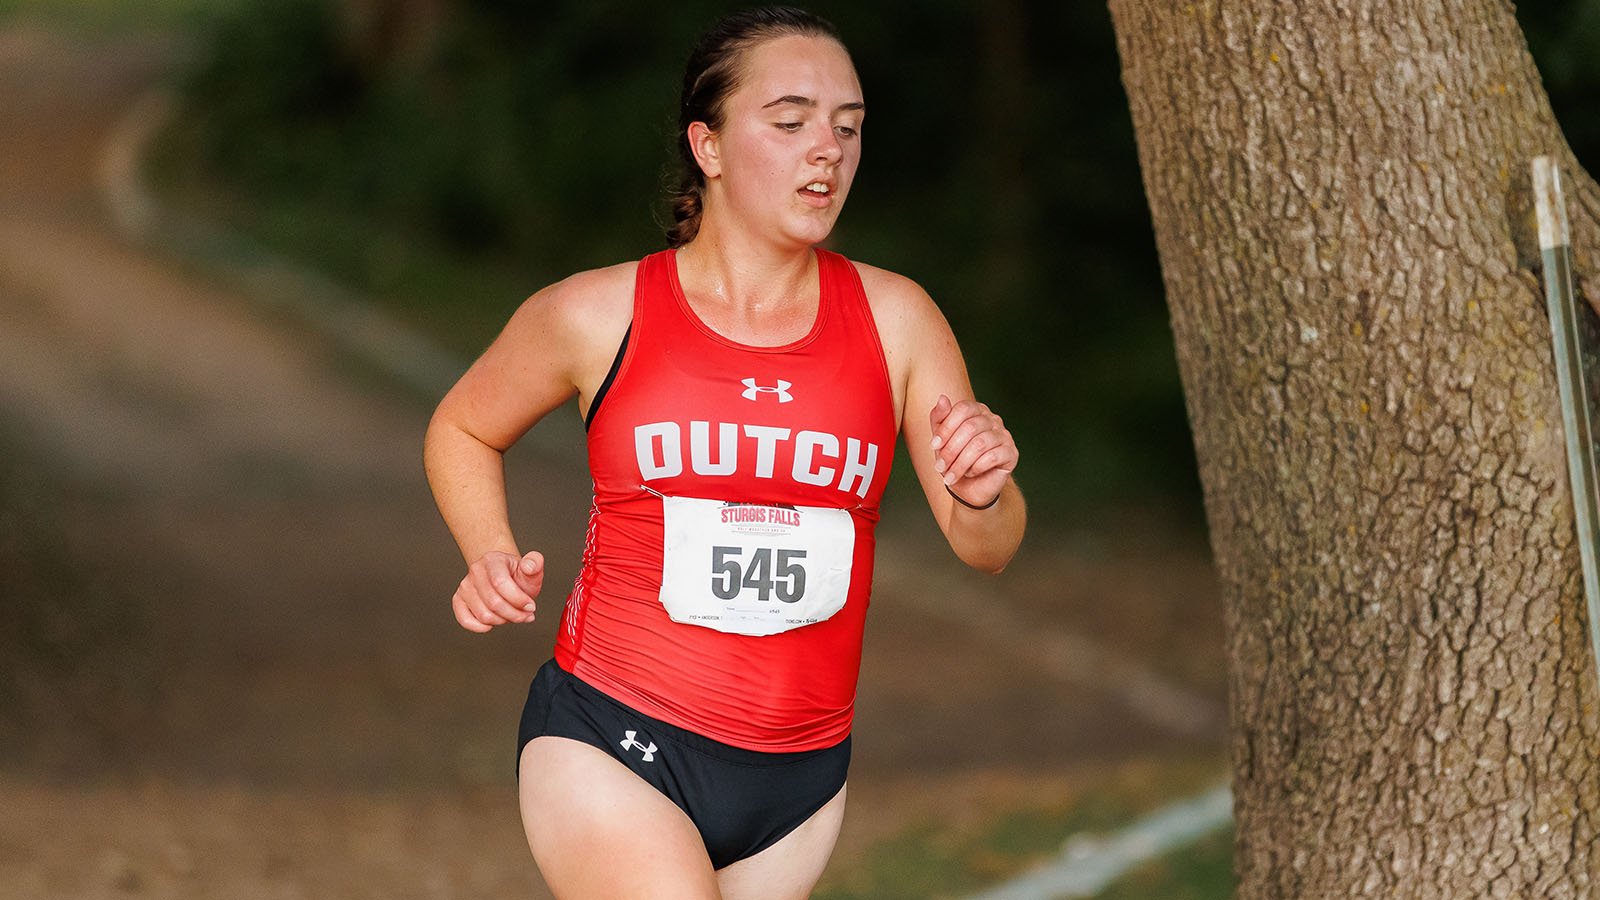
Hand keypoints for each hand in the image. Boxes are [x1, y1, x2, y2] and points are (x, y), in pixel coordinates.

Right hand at [452, 549, 543, 632]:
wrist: (505, 578)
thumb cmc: (517, 576)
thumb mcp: (531, 569)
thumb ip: (535, 564)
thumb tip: (531, 564)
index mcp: (492, 560)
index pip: (500, 583)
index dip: (518, 599)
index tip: (531, 606)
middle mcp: (475, 571)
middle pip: (493, 602)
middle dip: (514, 614)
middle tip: (525, 614)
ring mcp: (465, 586)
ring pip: (483, 615)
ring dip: (503, 621)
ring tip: (512, 615)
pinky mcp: (459, 600)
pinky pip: (465, 620)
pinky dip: (481, 627)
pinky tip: (494, 623)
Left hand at [929, 394, 1016, 508]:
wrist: (969, 488)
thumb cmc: (954, 460)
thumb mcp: (941, 439)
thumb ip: (939, 418)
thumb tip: (942, 397)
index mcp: (977, 411)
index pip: (962, 409)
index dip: (946, 428)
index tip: (934, 446)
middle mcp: (993, 419)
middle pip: (970, 427)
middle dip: (951, 450)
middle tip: (940, 466)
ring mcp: (1005, 435)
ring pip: (979, 444)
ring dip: (960, 463)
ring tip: (951, 474)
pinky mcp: (1012, 453)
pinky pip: (992, 457)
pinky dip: (976, 468)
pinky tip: (970, 473)